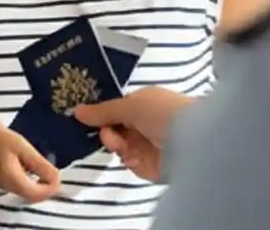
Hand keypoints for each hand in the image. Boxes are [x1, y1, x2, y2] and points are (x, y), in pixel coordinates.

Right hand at [0, 130, 61, 201]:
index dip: (51, 187)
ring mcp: (3, 186)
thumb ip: (40, 165)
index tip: (57, 172)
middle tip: (52, 169)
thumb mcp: (24, 149)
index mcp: (13, 182)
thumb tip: (56, 179)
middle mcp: (7, 188)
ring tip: (43, 166)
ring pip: (28, 191)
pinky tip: (30, 165)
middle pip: (33, 196)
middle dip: (46, 185)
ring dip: (39, 182)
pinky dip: (31, 179)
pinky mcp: (2, 182)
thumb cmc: (1, 139)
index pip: (38, 194)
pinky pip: (22, 186)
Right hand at [73, 87, 194, 180]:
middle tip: (100, 129)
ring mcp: (147, 146)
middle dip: (104, 129)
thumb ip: (103, 111)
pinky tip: (127, 153)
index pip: (117, 109)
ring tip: (114, 140)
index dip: (101, 112)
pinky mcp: (149, 167)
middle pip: (114, 128)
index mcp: (145, 103)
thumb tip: (77, 111)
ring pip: (118, 146)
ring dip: (113, 142)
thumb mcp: (130, 104)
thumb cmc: (163, 112)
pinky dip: (125, 157)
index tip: (83, 115)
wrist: (193, 141)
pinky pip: (128, 162)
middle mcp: (146, 124)